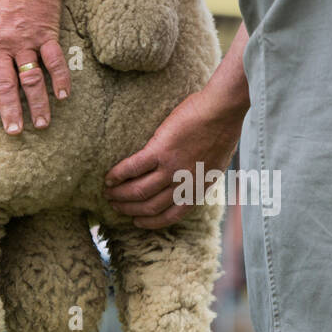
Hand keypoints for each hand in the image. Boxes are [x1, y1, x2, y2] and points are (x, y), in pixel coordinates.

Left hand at [0, 0, 70, 132]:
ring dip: (36, 104)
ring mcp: (26, 41)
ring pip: (31, 80)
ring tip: (40, 124)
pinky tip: (63, 97)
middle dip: (9, 111)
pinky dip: (60, 80)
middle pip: (5, 85)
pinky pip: (54, 62)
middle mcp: (2, 45)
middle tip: (14, 132)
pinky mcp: (46, 34)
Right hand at [105, 85, 244, 228]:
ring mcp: (172, 168)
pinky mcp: (161, 150)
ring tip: (108, 193)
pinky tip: (109, 176)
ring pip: (139, 191)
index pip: (172, 215)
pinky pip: (133, 167)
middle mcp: (184, 184)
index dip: (151, 221)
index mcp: (198, 189)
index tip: (137, 221)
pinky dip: (118, 174)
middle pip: (150, 206)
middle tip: (116, 206)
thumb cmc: (223, 130)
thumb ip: (200, 176)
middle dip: (130, 209)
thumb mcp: (216, 164)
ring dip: (120, 195)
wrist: (223, 110)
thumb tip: (188, 180)